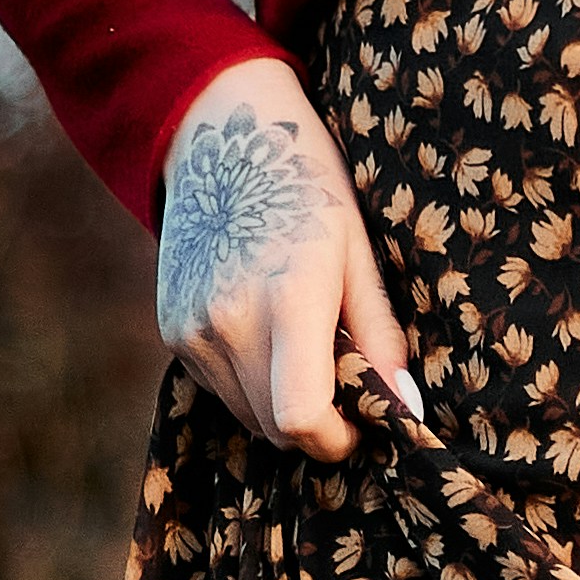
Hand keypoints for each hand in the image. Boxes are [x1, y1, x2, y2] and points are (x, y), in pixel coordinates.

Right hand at [154, 62, 423, 463]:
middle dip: (319, 428)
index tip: (366, 424)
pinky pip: (223, 390)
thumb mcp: (357, 250)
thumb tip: (405, 409)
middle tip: (348, 386)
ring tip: (309, 351)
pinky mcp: (173, 333)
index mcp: (287, 298)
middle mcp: (229, 322)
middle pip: (276, 430)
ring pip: (248, 417)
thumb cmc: (308, 187)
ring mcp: (192, 331)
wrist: (222, 138)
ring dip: (284, 408)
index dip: (339, 440)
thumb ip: (379, 336)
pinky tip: (269, 333)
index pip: (302, 419)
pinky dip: (253, 384)